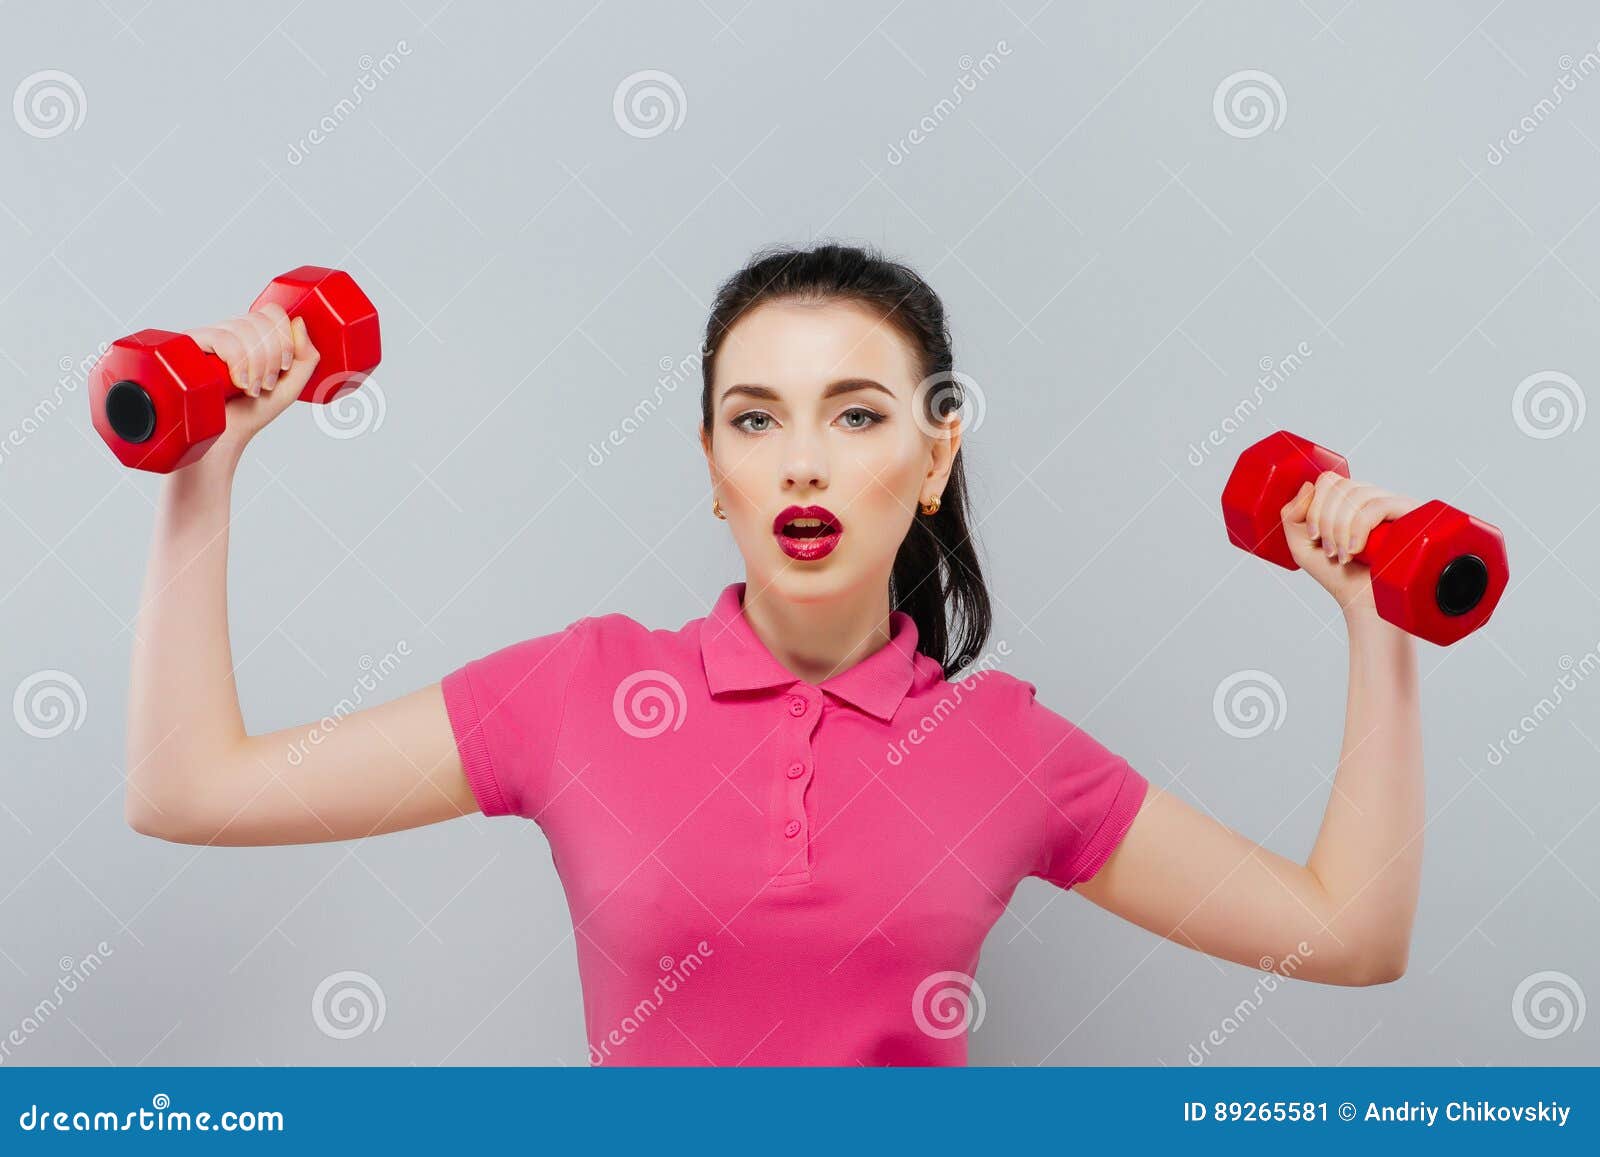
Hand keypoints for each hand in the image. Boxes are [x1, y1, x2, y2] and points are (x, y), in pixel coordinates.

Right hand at [186, 304, 320, 450]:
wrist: (222, 438)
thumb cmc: (250, 413)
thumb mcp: (290, 386)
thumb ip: (306, 357)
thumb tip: (298, 322)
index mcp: (252, 336)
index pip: (272, 312)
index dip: (284, 338)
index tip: (284, 368)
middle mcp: (229, 331)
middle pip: (260, 320)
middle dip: (272, 357)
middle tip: (265, 384)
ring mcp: (208, 337)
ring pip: (243, 328)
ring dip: (256, 364)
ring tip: (250, 387)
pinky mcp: (188, 345)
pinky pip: (222, 337)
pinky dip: (239, 362)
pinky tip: (237, 382)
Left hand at [1280, 472, 1422, 619]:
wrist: (1367, 604)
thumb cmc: (1339, 577)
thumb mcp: (1302, 546)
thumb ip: (1292, 515)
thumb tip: (1307, 486)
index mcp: (1349, 500)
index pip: (1329, 481)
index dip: (1314, 507)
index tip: (1314, 538)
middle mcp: (1373, 497)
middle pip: (1340, 485)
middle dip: (1326, 521)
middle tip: (1330, 552)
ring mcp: (1393, 503)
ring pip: (1356, 494)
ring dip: (1341, 529)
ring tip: (1343, 556)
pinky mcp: (1411, 514)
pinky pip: (1378, 506)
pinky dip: (1359, 528)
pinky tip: (1356, 550)